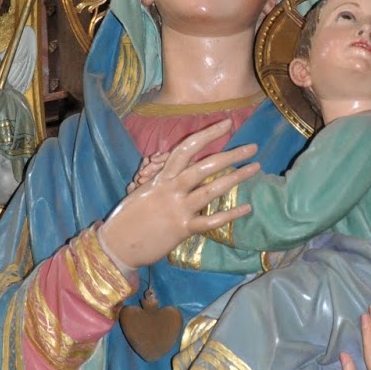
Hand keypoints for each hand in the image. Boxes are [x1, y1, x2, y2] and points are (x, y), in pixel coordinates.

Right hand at [99, 119, 258, 271]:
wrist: (115, 245)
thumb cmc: (127, 219)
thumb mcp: (144, 191)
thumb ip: (163, 179)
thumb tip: (181, 167)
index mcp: (161, 178)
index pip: (186, 149)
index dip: (207, 134)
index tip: (227, 124)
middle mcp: (171, 189)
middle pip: (204, 166)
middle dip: (230, 155)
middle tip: (252, 147)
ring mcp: (177, 208)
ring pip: (210, 190)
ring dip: (236, 178)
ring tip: (255, 168)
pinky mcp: (181, 229)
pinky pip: (210, 221)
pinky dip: (229, 215)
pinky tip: (247, 208)